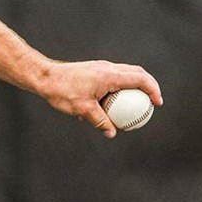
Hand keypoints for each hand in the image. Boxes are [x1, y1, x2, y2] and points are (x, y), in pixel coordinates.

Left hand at [34, 60, 163, 138]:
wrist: (44, 76)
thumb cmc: (62, 91)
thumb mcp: (83, 110)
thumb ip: (100, 121)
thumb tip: (112, 133)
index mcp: (110, 75)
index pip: (141, 79)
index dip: (153, 90)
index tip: (157, 103)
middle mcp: (108, 68)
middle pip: (137, 73)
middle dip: (148, 86)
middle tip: (152, 102)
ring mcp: (101, 68)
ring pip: (125, 75)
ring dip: (133, 87)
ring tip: (134, 106)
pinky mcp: (94, 71)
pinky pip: (112, 79)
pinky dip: (118, 89)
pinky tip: (108, 106)